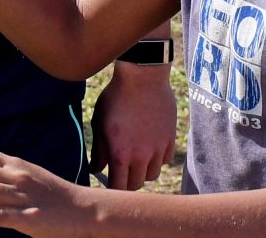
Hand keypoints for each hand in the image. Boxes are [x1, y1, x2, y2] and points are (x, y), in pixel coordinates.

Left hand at [89, 65, 176, 189]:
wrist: (142, 78)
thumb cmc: (115, 99)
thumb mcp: (100, 123)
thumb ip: (99, 150)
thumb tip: (95, 169)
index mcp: (120, 154)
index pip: (118, 187)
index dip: (112, 188)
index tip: (108, 184)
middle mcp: (141, 156)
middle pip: (136, 184)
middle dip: (126, 181)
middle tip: (120, 172)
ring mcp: (158, 149)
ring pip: (152, 174)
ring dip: (142, 171)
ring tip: (134, 158)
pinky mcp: (170, 140)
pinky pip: (164, 160)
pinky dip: (157, 158)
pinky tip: (148, 146)